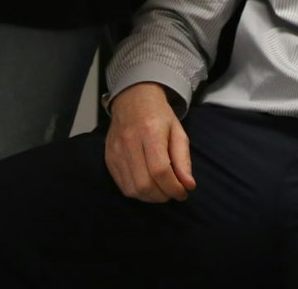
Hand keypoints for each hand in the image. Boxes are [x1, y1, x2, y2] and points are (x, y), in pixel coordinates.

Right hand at [104, 83, 194, 202]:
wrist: (133, 99)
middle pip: (145, 183)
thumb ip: (183, 159)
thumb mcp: (178, 131)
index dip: (173, 187)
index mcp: (150, 131)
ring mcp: (116, 151)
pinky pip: (122, 186)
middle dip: (163, 195)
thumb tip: (188, 185)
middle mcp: (130, 142)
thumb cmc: (158, 115)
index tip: (183, 192)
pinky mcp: (109, 158)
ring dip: (151, 197)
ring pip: (132, 189)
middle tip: (173, 193)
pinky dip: (138, 192)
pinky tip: (148, 187)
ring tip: (162, 191)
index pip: (160, 170)